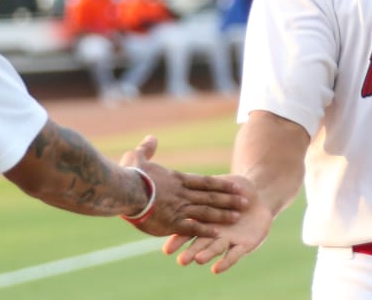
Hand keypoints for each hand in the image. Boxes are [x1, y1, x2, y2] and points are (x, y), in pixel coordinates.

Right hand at [120, 137, 248, 237]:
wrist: (124, 190)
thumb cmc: (130, 174)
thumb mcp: (138, 157)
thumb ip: (147, 149)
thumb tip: (151, 137)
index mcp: (177, 180)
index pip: (205, 182)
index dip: (221, 184)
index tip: (236, 186)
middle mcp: (183, 194)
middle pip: (211, 196)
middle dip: (229, 199)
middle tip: (246, 202)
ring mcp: (179, 208)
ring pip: (207, 211)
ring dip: (223, 214)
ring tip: (238, 216)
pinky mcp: (172, 223)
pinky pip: (193, 227)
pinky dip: (206, 231)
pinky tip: (218, 234)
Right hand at [163, 175, 275, 273]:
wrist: (261, 195)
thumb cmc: (237, 189)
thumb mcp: (221, 183)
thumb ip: (206, 186)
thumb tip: (183, 181)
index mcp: (205, 219)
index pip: (189, 230)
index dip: (178, 240)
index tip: (167, 249)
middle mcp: (214, 233)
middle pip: (200, 243)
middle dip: (190, 252)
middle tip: (180, 261)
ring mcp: (228, 240)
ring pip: (215, 249)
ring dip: (206, 255)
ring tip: (197, 261)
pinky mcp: (244, 245)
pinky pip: (234, 255)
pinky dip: (226, 262)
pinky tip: (216, 270)